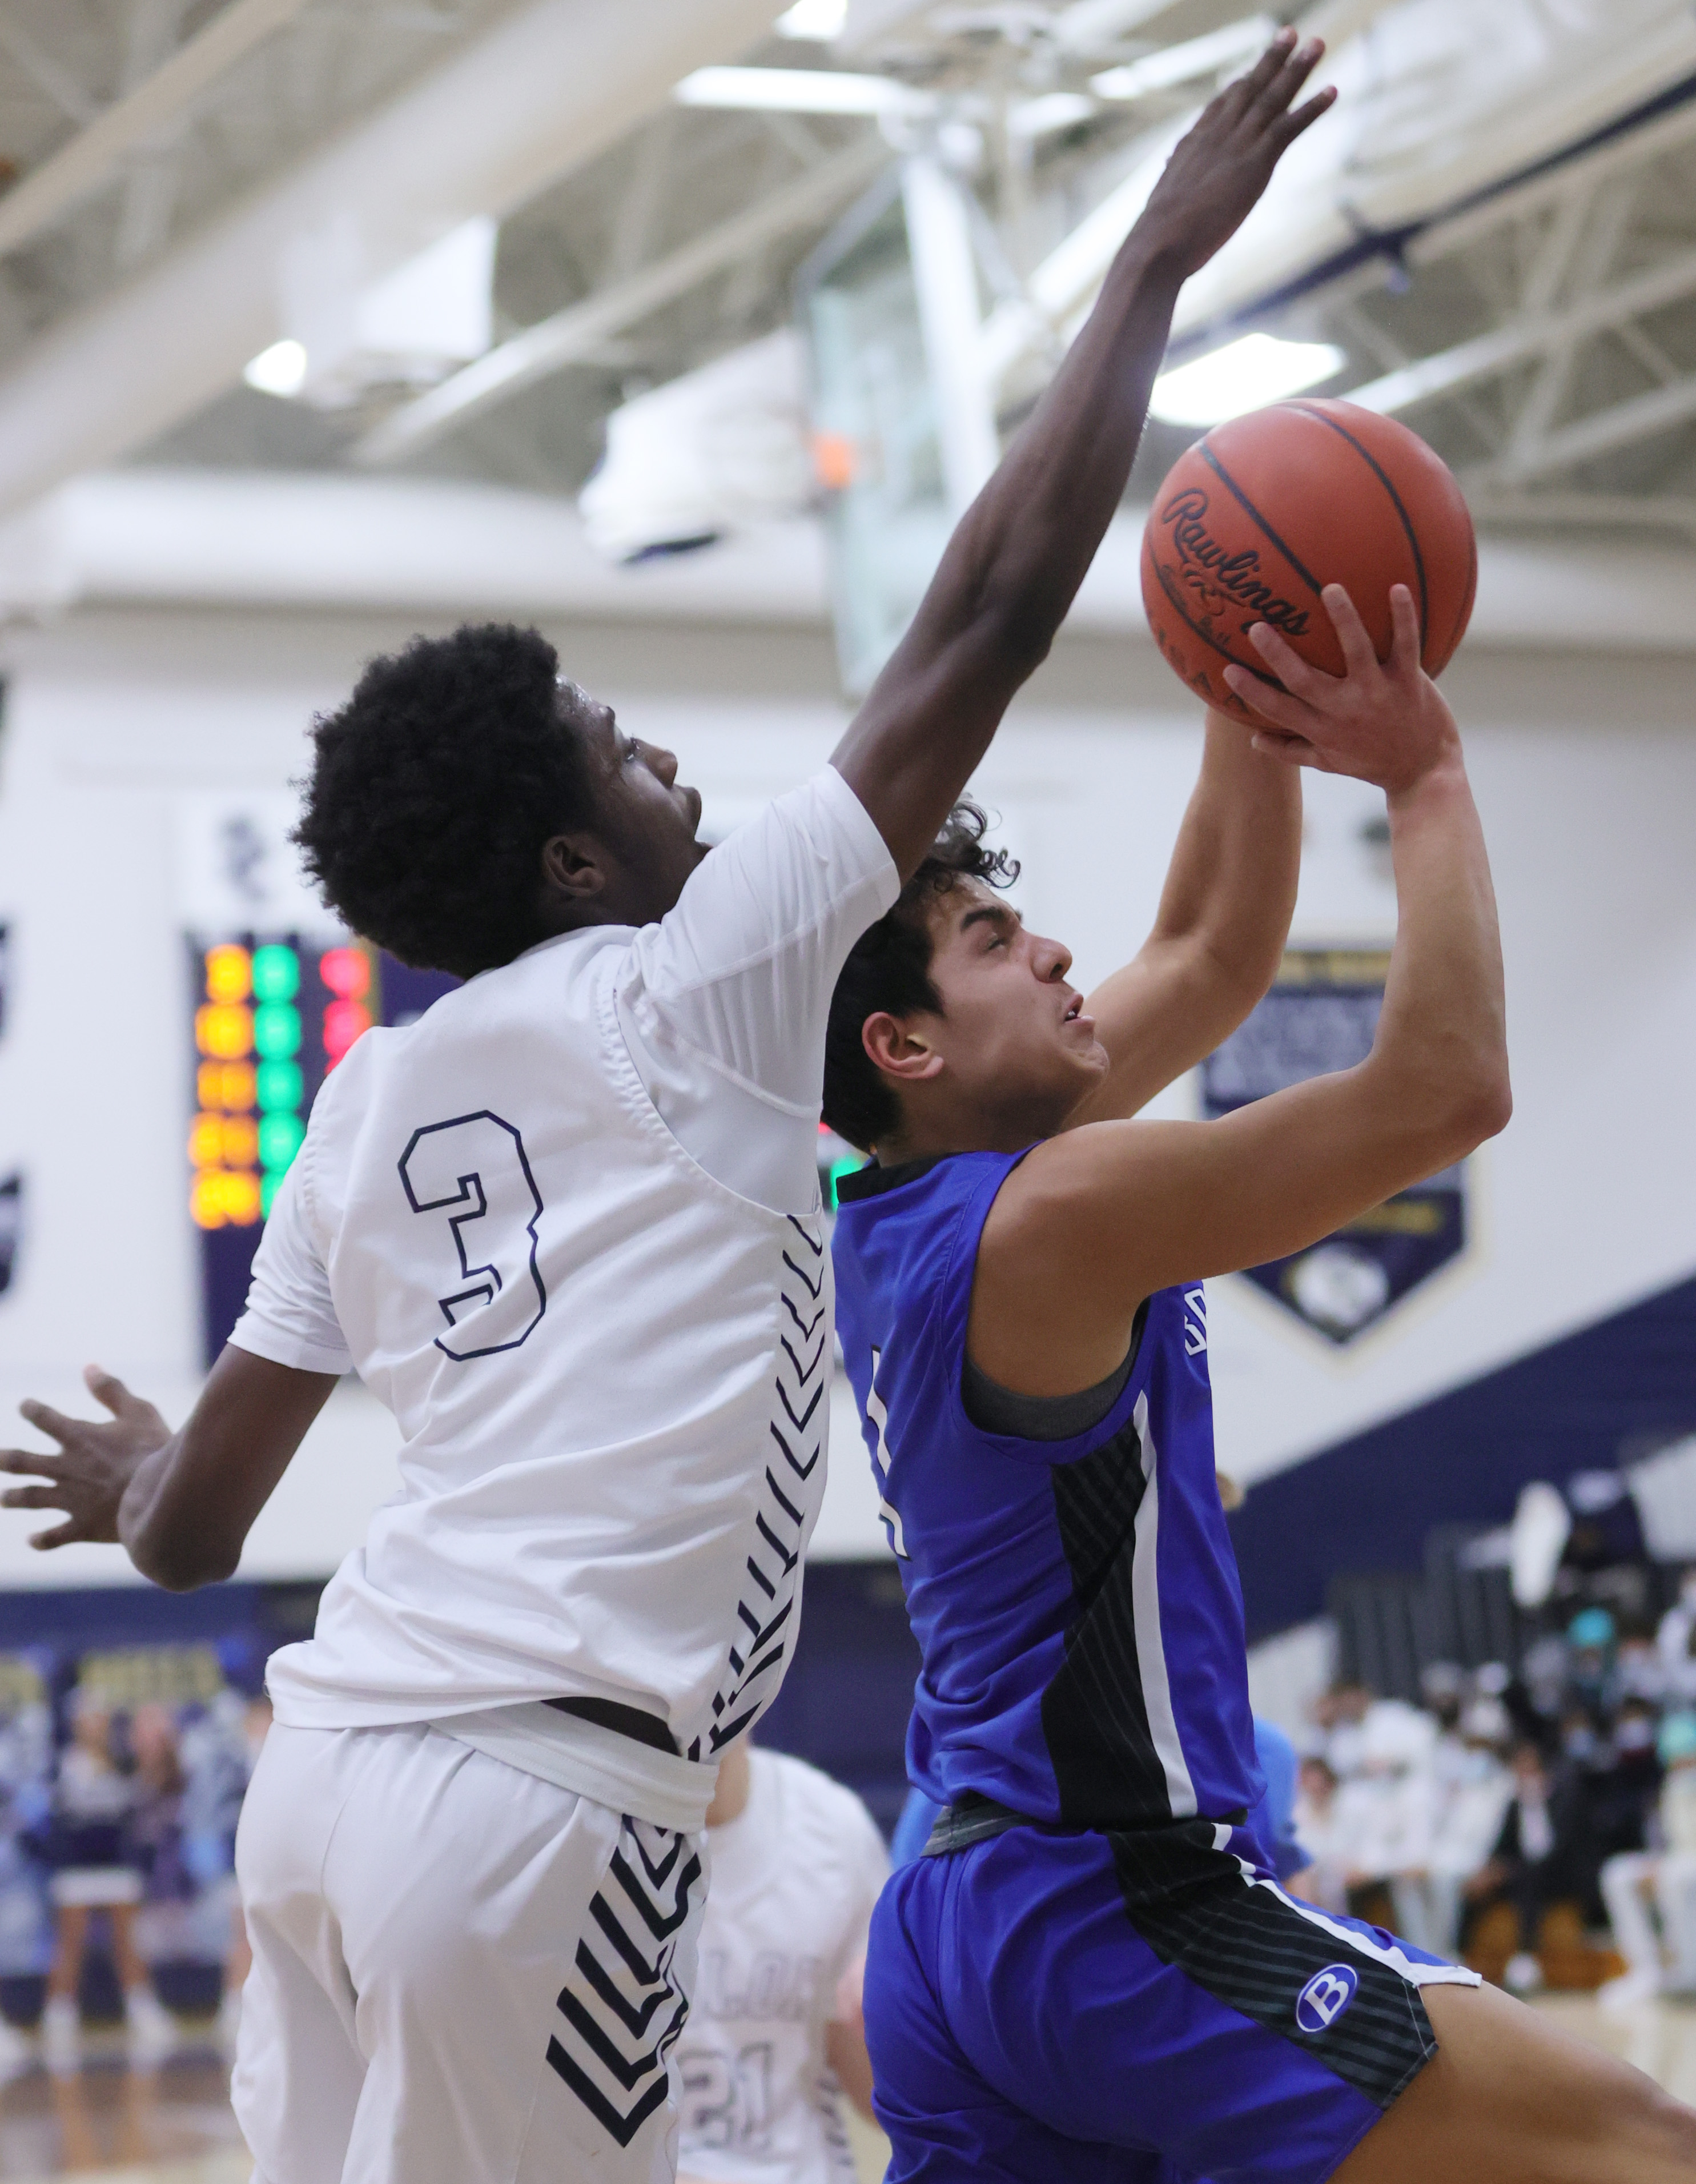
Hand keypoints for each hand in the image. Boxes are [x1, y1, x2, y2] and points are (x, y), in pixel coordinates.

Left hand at [0, 1366, 169, 1549]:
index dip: (32, 1410)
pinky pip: (55, 1536)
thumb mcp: (138, 1412)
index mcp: (79, 1437)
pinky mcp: (82, 1526)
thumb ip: (111, 1390)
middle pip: (23, 1461)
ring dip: (13, 1497)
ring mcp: (71, 1499)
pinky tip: (31, 1540)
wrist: (160, 1498)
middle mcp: (66, 1467)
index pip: (45, 1418)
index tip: (25, 1406)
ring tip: (2, 1498)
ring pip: (31, 1498)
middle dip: (6, 1458)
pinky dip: (42, 1539)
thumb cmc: (154, 1450)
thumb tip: (88, 1367)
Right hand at [1134, 31, 1334, 278]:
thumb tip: (1169, 182)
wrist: (1161, 241)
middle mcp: (1217, 135)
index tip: (1249, 71)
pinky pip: (1289, 127)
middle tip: (1289, 34)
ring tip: (1317, 43)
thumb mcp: (1164, 203)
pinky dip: (1312, 108)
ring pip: (1272, 98)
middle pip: (1248, 89)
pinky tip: (1332, 92)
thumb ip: (1174, 185)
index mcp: (1193, 144)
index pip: (1219, 106)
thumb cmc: (1159, 235)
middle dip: (1270, 60)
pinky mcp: (1256, 162)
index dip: (1237, 86)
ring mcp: (1237, 145)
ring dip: (1297, 69)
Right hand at [1223, 584, 1461, 794]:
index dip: (1251, 692)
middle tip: (1257, 626)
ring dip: (1344, 619)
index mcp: (1323, 730)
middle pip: (1305, 680)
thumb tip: (1253, 739)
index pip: (1279, 709)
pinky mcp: (1409, 682)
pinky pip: (1407, 645)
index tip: (1227, 669)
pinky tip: (1397, 587)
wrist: (1425, 773)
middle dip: (1279, 655)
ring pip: (1357, 652)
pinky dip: (1403, 617)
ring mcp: (1377, 694)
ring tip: (1330, 590)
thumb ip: (1291, 750)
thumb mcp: (1329, 762)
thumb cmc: (1373, 763)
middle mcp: (1346, 712)